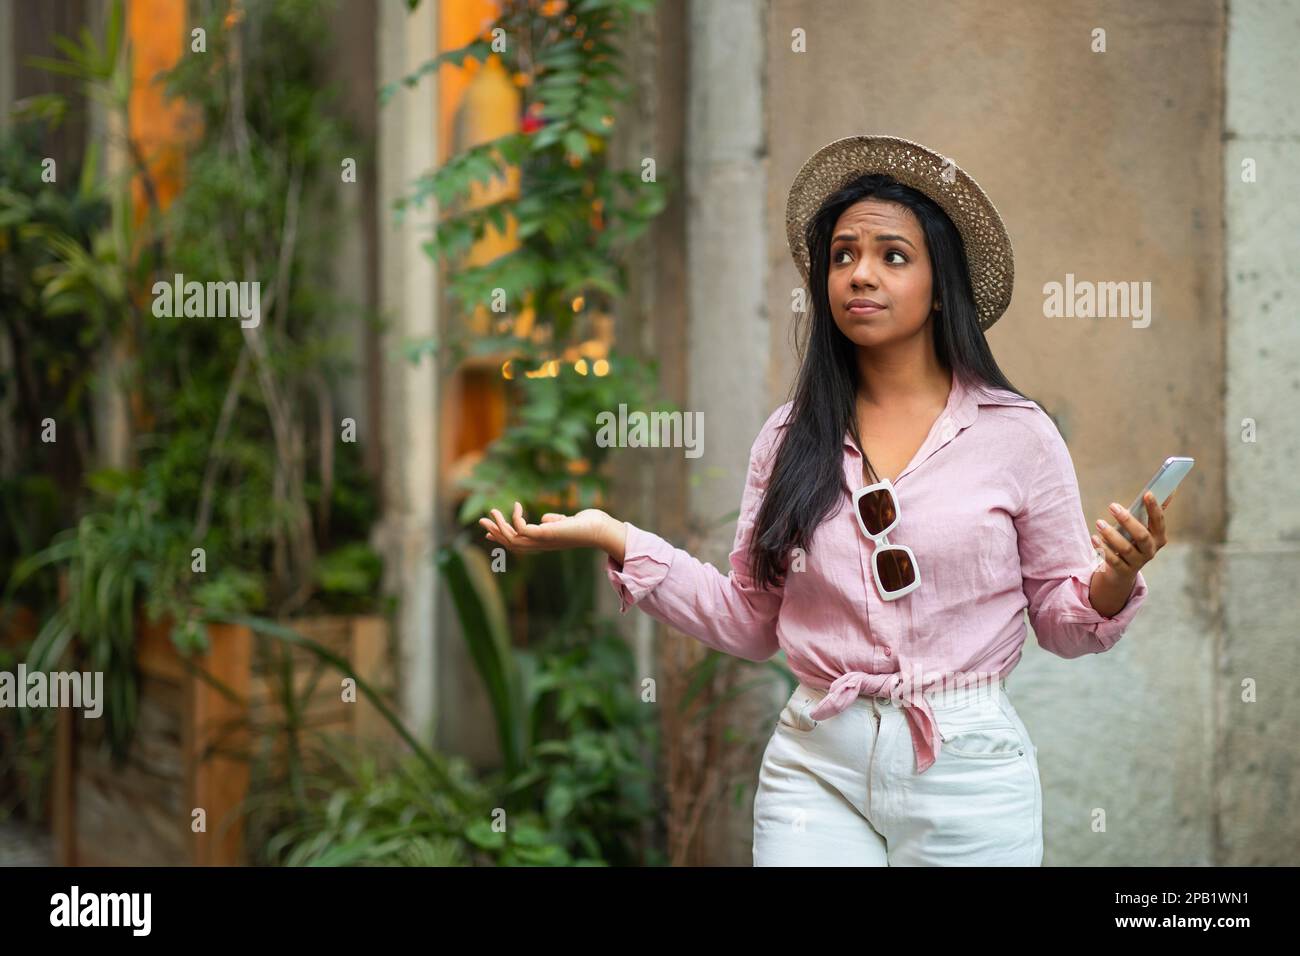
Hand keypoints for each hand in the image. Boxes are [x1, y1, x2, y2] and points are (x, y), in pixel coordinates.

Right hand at [478, 502, 615, 554]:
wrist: (601, 529)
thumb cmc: (588, 524)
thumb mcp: (566, 521)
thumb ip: (554, 521)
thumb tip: (546, 518)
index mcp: (544, 541)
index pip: (519, 543)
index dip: (502, 537)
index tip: (490, 532)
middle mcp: (541, 544)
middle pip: (511, 543)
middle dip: (495, 532)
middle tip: (481, 521)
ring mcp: (542, 541)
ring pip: (512, 539)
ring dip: (499, 527)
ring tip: (491, 512)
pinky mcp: (545, 534)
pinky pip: (521, 529)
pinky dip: (515, 518)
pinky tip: (517, 505)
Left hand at [1092, 488, 1175, 576]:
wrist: (1123, 571)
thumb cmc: (1134, 541)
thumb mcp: (1145, 528)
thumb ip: (1153, 511)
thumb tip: (1171, 489)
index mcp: (1159, 537)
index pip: (1159, 521)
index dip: (1154, 508)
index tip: (1147, 493)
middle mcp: (1150, 550)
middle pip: (1142, 536)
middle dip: (1127, 520)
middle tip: (1112, 506)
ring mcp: (1138, 562)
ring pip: (1126, 549)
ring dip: (1111, 535)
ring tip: (1099, 522)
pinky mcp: (1123, 571)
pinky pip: (1113, 560)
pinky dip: (1103, 549)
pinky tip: (1094, 538)